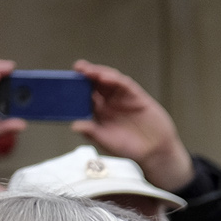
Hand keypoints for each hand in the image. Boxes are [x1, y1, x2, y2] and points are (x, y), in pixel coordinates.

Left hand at [70, 59, 194, 191]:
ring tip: (88, 70)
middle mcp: (110, 102)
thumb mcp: (106, 141)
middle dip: (86, 74)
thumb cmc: (130, 149)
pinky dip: (115, 79)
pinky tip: (105, 77)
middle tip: (77, 68)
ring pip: (109, 80)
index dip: (76, 86)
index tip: (65, 80)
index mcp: (99, 111)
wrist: (155, 153)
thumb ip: (91, 132)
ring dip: (98, 73)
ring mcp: (123, 97)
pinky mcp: (137, 96)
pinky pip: (125, 84)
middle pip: (95, 83)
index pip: (85, 94)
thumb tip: (74, 125)